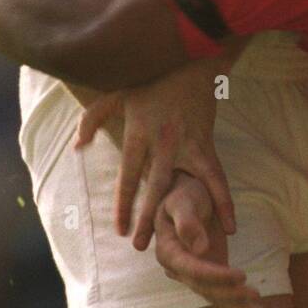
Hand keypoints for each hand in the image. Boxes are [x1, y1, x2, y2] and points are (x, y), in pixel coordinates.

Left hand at [73, 58, 235, 248]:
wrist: (189, 61)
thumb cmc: (150, 80)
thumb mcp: (116, 95)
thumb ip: (92, 120)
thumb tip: (78, 149)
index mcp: (137, 131)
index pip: (127, 175)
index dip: (123, 204)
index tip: (120, 229)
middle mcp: (160, 140)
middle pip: (153, 186)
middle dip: (147, 218)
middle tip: (141, 246)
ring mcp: (185, 142)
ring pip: (182, 185)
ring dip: (181, 216)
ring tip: (182, 245)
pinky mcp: (205, 143)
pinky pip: (216, 177)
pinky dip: (223, 202)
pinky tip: (229, 226)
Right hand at [154, 172, 263, 307]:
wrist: (186, 193)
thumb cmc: (183, 192)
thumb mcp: (184, 200)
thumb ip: (188, 222)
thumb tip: (199, 249)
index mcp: (167, 249)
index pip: (191, 268)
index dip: (214, 275)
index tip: (240, 275)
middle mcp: (177, 266)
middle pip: (203, 286)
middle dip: (229, 292)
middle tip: (255, 294)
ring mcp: (193, 271)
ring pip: (213, 294)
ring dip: (236, 304)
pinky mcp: (207, 271)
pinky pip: (220, 291)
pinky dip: (237, 302)